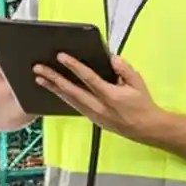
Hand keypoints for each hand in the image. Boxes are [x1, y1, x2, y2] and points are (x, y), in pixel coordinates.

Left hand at [33, 53, 165, 142]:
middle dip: (53, 78)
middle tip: (38, 68)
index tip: (61, 56)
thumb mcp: (138, 83)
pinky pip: (73, 105)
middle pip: (71, 90)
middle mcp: (98, 106)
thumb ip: (124, 69)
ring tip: (39, 78)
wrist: (146, 129)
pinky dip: (62, 96)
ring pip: (69, 99)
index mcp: (110, 96)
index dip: (73, 66)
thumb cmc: (142, 104)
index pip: (88, 78)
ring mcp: (93, 114)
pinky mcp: (91, 118)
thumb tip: (112, 58)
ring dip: (53, 88)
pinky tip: (54, 90)